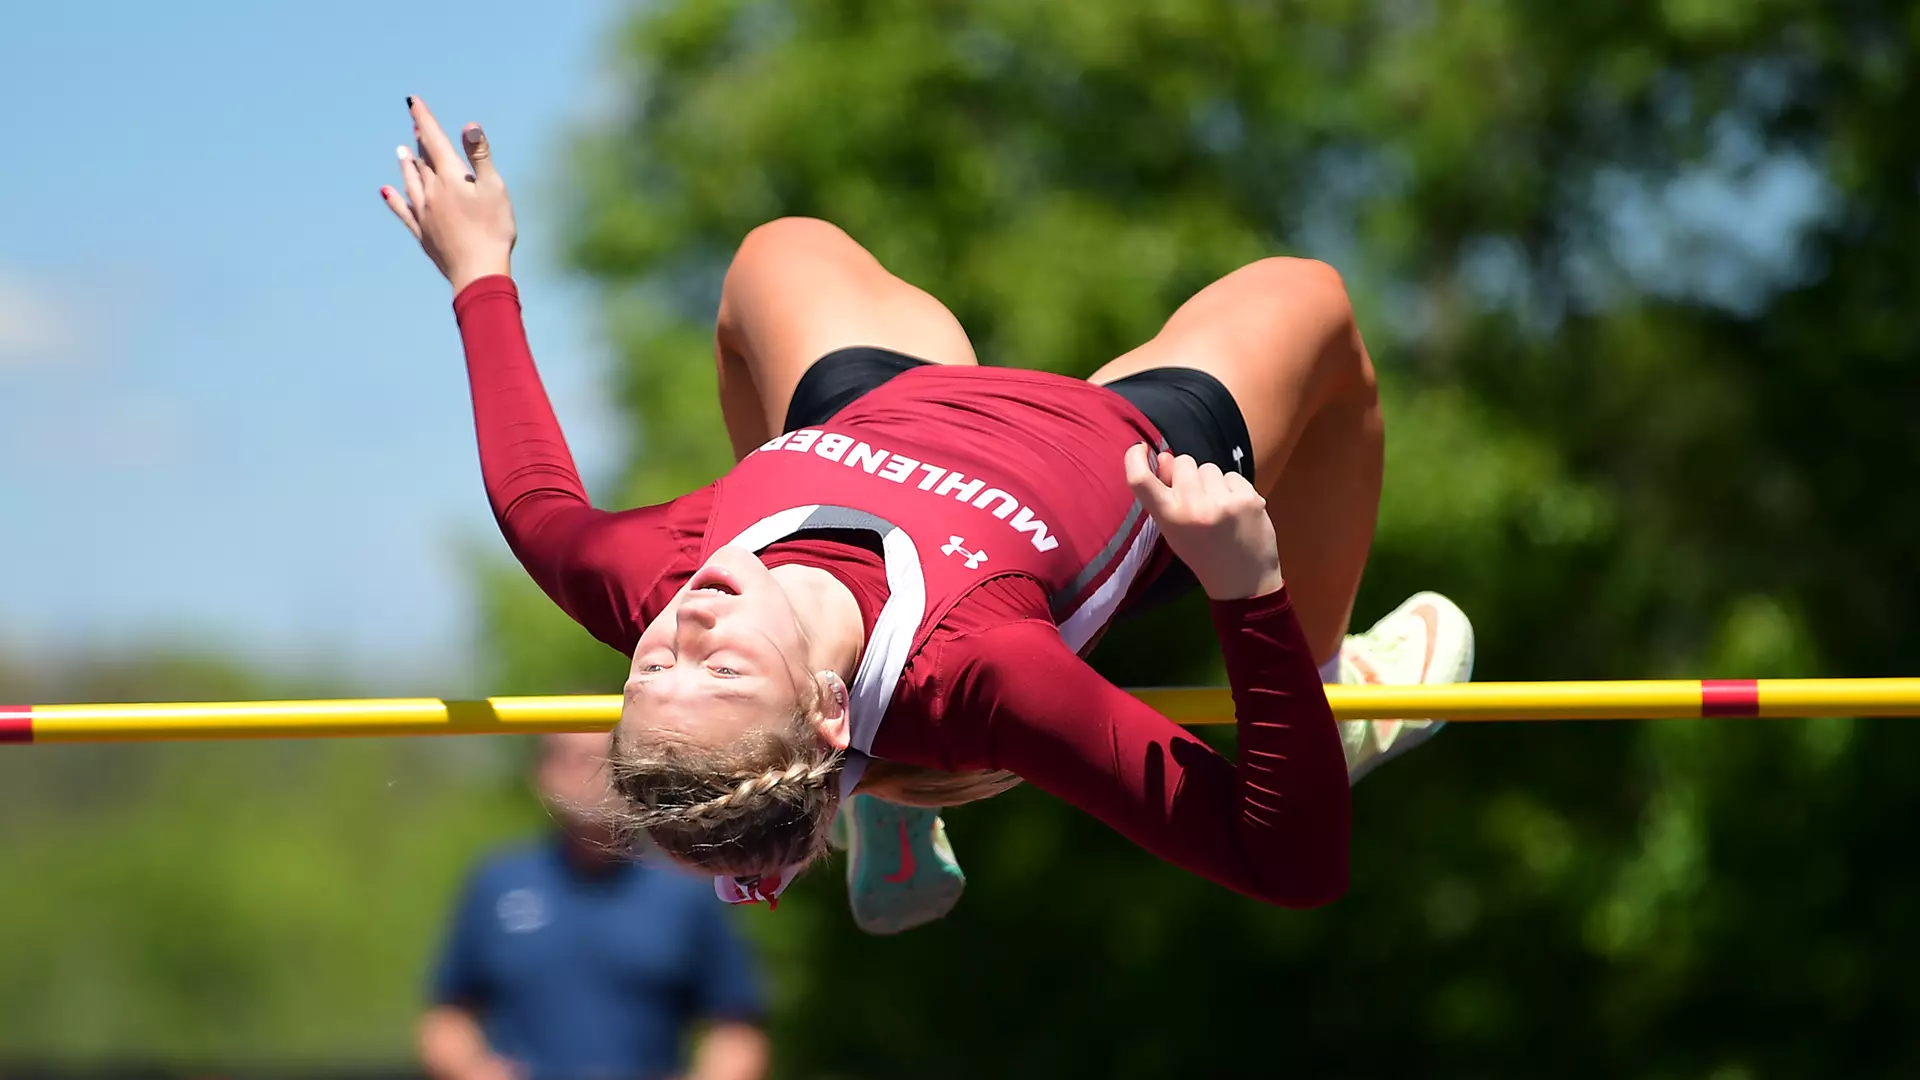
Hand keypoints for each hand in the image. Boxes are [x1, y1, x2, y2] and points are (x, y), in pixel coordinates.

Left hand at [381, 97, 515, 292]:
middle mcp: (432, 192)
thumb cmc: (494, 231)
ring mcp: (424, 214)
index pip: (433, 140)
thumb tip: (468, 126)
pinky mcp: (423, 234)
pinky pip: (404, 211)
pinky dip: (394, 199)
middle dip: (419, 140)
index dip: (423, 119)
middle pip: (422, 160)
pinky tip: (386, 191)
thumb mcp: (494, 189)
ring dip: (406, 165)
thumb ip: (479, 156)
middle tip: (415, 124)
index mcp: (450, 178)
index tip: (412, 101)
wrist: (478, 273)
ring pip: (411, 182)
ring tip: (401, 152)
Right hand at [1124, 443, 1283, 600]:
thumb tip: (1164, 456)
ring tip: (1217, 508)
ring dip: (1212, 483)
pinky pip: (1232, 476)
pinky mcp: (1249, 498)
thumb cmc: (1203, 554)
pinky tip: (1235, 510)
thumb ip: (1166, 494)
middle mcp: (1193, 508)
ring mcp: (1223, 501)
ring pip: (1210, 468)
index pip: (1140, 480)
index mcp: (1169, 519)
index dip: (1133, 458)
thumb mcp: (1174, 531)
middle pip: (1184, 462)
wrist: (1243, 581)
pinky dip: (1232, 489)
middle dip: (1188, 475)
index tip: (1139, 450)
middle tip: (1196, 501)